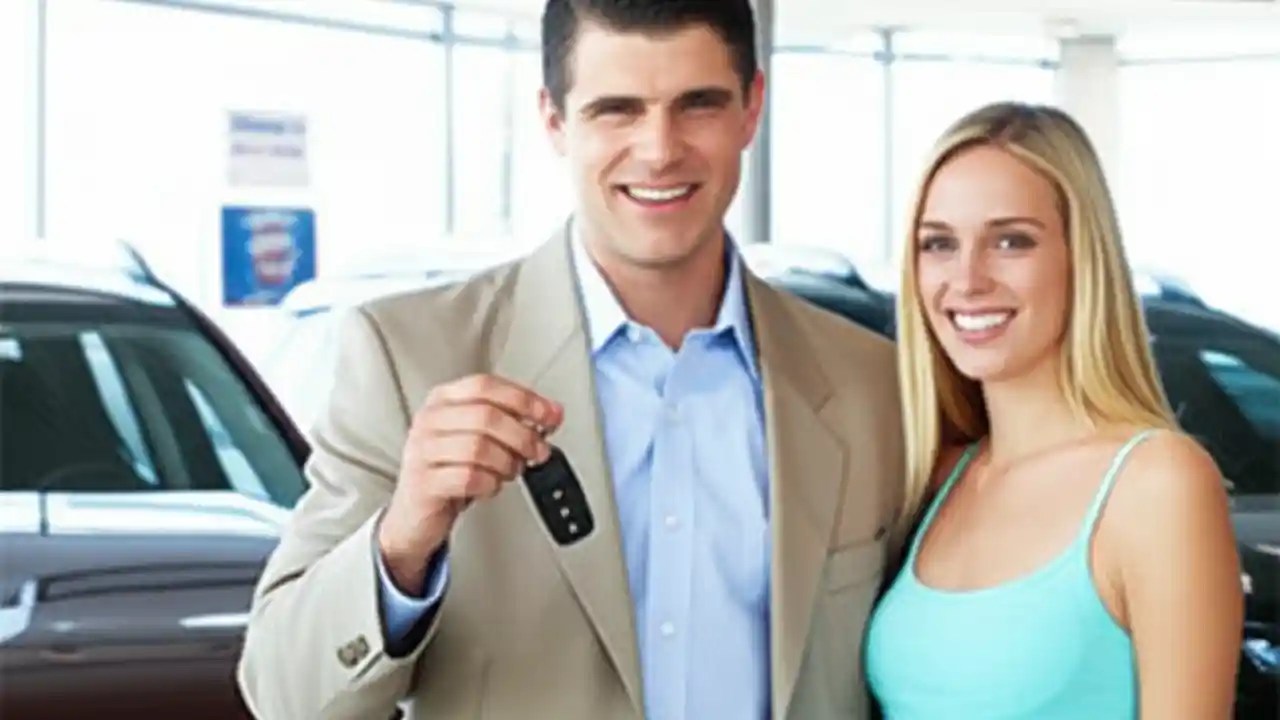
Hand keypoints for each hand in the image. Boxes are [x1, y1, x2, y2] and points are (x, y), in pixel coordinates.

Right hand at [377, 374, 562, 594]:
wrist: (415, 514)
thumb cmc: (450, 471)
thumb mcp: (480, 439)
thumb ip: (512, 423)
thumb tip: (551, 414)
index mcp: (444, 400)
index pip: (486, 386)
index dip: (523, 399)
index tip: (550, 415)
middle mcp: (429, 420)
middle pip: (486, 416)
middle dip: (522, 436)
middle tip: (538, 451)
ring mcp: (422, 451)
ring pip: (478, 448)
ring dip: (506, 463)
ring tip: (510, 471)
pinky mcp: (423, 482)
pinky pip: (468, 478)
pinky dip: (490, 484)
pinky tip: (490, 486)